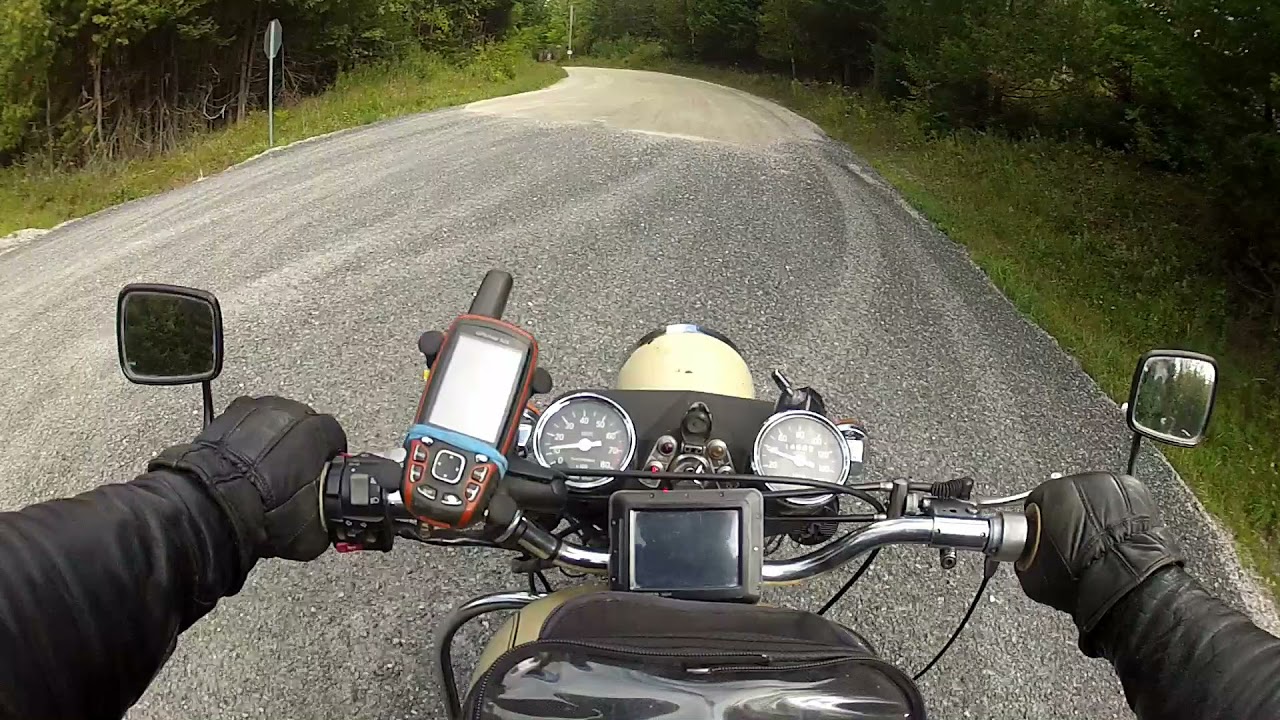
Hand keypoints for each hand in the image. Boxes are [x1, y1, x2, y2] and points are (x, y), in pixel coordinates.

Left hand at [148, 396, 346, 573]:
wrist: (214, 506)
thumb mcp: (315, 529)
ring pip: (271, 427)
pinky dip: (242, 446)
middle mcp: (290, 413)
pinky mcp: (225, 417)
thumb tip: (325, 525)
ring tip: (261, 477)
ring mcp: (256, 411)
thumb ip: (327, 516)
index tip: (320, 478)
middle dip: (298, 451)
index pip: (334, 440)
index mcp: (319, 431)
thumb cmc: (265, 509)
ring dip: (269, 446)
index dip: (327, 463)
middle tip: (290, 481)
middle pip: (303, 429)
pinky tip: (240, 470)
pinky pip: (242, 430)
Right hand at [1015, 472, 1184, 642]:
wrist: (1123, 584)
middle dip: (1070, 514)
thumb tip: (1025, 554)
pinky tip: (1116, 536)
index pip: (1038, 500)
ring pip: (1095, 495)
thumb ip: (1025, 554)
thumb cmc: (1082, 577)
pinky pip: (1120, 499)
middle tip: (1073, 542)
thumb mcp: (1033, 575)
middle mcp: (1080, 483)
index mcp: (1051, 494)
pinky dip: (1118, 513)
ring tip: (1098, 540)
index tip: (1047, 536)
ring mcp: (1110, 486)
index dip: (1041, 521)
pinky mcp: (1135, 492)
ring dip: (1095, 512)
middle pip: (1068, 494)